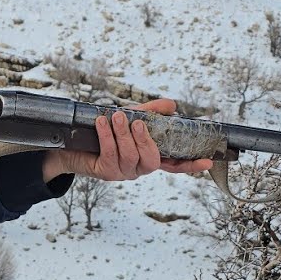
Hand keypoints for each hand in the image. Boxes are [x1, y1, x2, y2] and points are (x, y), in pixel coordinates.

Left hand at [42, 98, 214, 181]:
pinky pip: (110, 155)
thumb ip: (151, 112)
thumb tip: (172, 106)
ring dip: (123, 134)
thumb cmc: (106, 131)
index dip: (191, 164)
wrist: (73, 144)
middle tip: (136, 121)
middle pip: (151, 160)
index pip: (175, 165)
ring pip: (129, 156)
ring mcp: (123, 173)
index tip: (208, 161)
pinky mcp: (106, 172)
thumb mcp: (131, 117)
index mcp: (149, 157)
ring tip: (116, 117)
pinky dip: (107, 136)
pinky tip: (102, 123)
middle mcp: (139, 168)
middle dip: (145, 140)